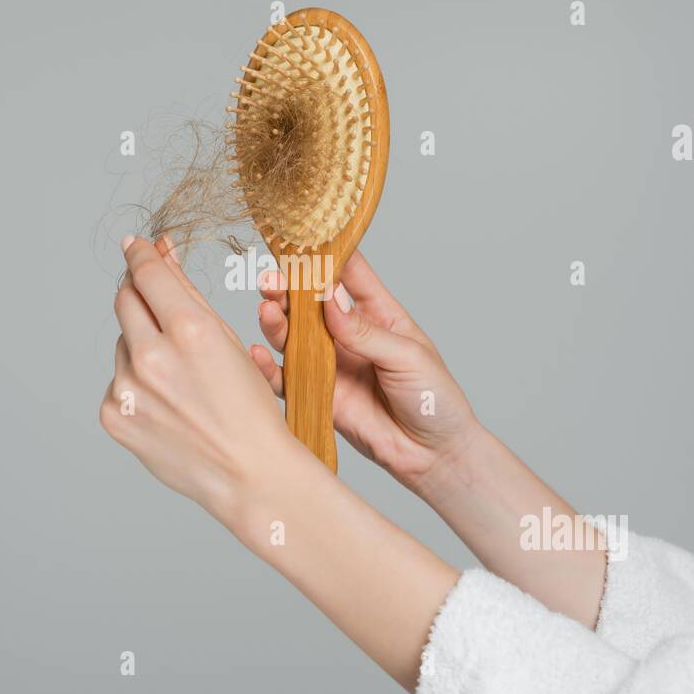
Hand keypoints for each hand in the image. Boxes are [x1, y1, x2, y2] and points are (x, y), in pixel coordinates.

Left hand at [101, 236, 293, 516]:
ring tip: (179, 378)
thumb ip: (186, 294)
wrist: (248, 472)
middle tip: (157, 302)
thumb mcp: (228, 340)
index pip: (147, 273)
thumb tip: (157, 254)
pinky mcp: (114, 415)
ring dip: (143, 346)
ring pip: (123, 343)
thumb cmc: (248, 406)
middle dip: (139, 293)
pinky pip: (118, 381)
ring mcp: (129, 389)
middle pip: (125, 299)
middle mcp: (153, 357)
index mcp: (189, 331)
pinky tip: (167, 404)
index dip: (140, 254)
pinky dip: (137, 385)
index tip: (136, 246)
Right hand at [251, 251, 477, 488]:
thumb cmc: (435, 399)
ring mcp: (332, 364)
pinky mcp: (318, 395)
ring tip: (267, 311)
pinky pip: (287, 378)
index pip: (348, 273)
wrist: (433, 456)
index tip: (301, 238)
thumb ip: (365, 331)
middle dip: (289, 289)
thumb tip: (328, 299)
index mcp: (378, 313)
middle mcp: (348, 334)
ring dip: (277, 322)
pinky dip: (269, 367)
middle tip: (271, 281)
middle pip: (310, 303)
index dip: (326, 253)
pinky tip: (259, 355)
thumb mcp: (407, 357)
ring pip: (293, 336)